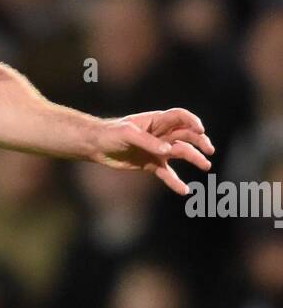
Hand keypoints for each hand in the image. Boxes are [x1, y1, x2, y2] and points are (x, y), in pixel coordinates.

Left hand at [89, 109, 213, 195]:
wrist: (97, 146)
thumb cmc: (111, 133)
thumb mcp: (128, 133)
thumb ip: (148, 141)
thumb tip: (167, 151)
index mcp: (157, 121)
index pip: (180, 117)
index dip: (192, 122)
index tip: (200, 130)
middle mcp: (161, 134)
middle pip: (186, 135)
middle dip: (199, 142)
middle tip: (209, 150)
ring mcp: (158, 150)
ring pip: (181, 153)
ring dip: (194, 158)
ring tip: (206, 166)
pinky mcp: (151, 164)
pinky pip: (167, 173)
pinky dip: (175, 181)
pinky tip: (184, 190)